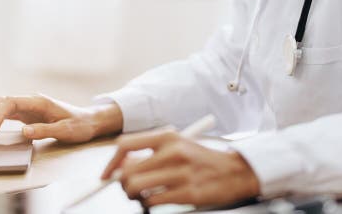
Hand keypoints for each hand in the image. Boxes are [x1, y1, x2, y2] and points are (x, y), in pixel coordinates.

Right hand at [0, 94, 122, 143]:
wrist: (89, 121)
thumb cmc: (79, 125)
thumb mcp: (65, 131)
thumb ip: (44, 131)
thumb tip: (23, 131)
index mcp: (39, 101)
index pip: (10, 103)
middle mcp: (31, 100)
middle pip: (2, 103)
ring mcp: (29, 106)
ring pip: (2, 106)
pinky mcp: (28, 113)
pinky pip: (7, 113)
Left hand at [101, 128, 260, 207]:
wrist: (235, 171)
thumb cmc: (201, 159)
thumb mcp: (177, 147)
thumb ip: (150, 153)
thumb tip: (120, 166)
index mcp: (167, 137)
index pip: (125, 145)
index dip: (111, 162)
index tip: (106, 175)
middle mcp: (172, 152)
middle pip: (127, 171)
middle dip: (121, 184)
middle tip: (127, 189)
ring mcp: (180, 173)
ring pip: (136, 187)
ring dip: (133, 195)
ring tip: (141, 195)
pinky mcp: (187, 193)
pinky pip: (152, 201)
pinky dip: (148, 204)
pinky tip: (156, 200)